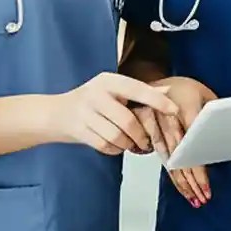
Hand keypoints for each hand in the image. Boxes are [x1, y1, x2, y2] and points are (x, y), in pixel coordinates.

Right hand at [50, 73, 178, 155]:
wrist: (56, 113)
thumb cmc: (91, 101)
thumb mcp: (113, 90)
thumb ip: (139, 91)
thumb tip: (168, 91)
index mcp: (108, 81)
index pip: (137, 89)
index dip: (157, 100)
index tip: (173, 109)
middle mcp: (96, 94)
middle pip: (128, 120)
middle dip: (140, 135)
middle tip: (146, 142)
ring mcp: (85, 113)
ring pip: (117, 136)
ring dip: (127, 144)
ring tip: (130, 143)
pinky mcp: (79, 131)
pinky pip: (105, 146)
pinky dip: (115, 150)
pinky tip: (115, 145)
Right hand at [133, 76, 215, 206]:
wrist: (153, 83)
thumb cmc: (182, 88)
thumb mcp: (205, 95)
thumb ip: (215, 114)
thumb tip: (230, 133)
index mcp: (182, 105)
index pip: (192, 143)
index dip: (198, 168)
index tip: (205, 185)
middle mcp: (164, 116)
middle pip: (179, 156)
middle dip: (191, 180)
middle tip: (203, 197)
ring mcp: (152, 125)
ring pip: (169, 160)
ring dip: (182, 181)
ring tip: (194, 197)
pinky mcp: (146, 133)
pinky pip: (160, 158)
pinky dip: (172, 174)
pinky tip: (181, 186)